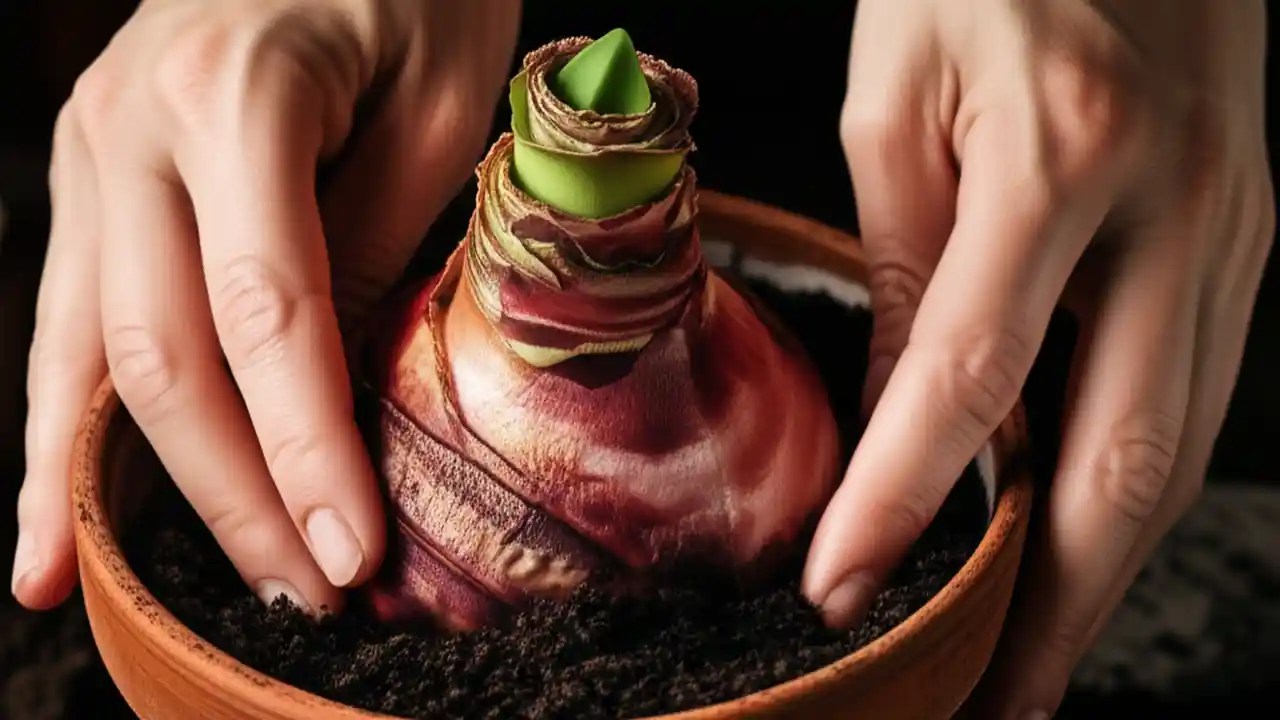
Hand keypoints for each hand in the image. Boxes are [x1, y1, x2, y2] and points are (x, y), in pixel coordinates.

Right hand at [13, 0, 518, 615]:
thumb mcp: (434, 103)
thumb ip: (377, 241)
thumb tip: (339, 396)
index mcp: (233, 97)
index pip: (266, 313)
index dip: (304, 446)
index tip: (350, 550)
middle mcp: (129, 129)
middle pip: (163, 355)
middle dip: (236, 490)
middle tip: (308, 587)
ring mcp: (90, 154)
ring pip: (94, 356)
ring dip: (146, 487)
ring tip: (179, 589)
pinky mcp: (91, 182)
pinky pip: (71, 326)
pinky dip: (61, 435)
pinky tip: (48, 540)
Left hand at [802, 0, 1272, 715]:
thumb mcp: (897, 93)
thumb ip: (901, 260)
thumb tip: (896, 409)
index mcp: (1062, 156)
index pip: (971, 378)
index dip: (904, 502)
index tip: (844, 589)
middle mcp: (1175, 210)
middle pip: (1122, 457)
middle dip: (1052, 606)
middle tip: (991, 701)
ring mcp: (1234, 231)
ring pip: (1180, 446)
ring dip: (1105, 571)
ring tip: (1037, 658)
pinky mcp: (1248, 238)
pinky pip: (1194, 391)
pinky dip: (1138, 487)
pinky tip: (1085, 541)